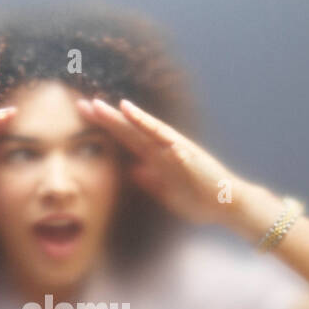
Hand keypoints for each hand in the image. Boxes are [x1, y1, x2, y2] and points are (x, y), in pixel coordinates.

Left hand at [76, 97, 254, 227]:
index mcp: (156, 158)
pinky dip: (149, 125)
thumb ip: (149, 180)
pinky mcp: (186, 154)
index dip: (105, 128)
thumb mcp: (166, 193)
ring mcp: (174, 149)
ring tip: (108, 105)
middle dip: (107, 118)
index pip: (125, 139)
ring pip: (145, 128)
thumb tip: (132, 172)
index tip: (83, 117)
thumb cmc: (199, 199)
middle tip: (82, 103)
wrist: (226, 204)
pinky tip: (136, 115)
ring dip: (127, 117)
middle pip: (130, 130)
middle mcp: (162, 149)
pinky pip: (165, 137)